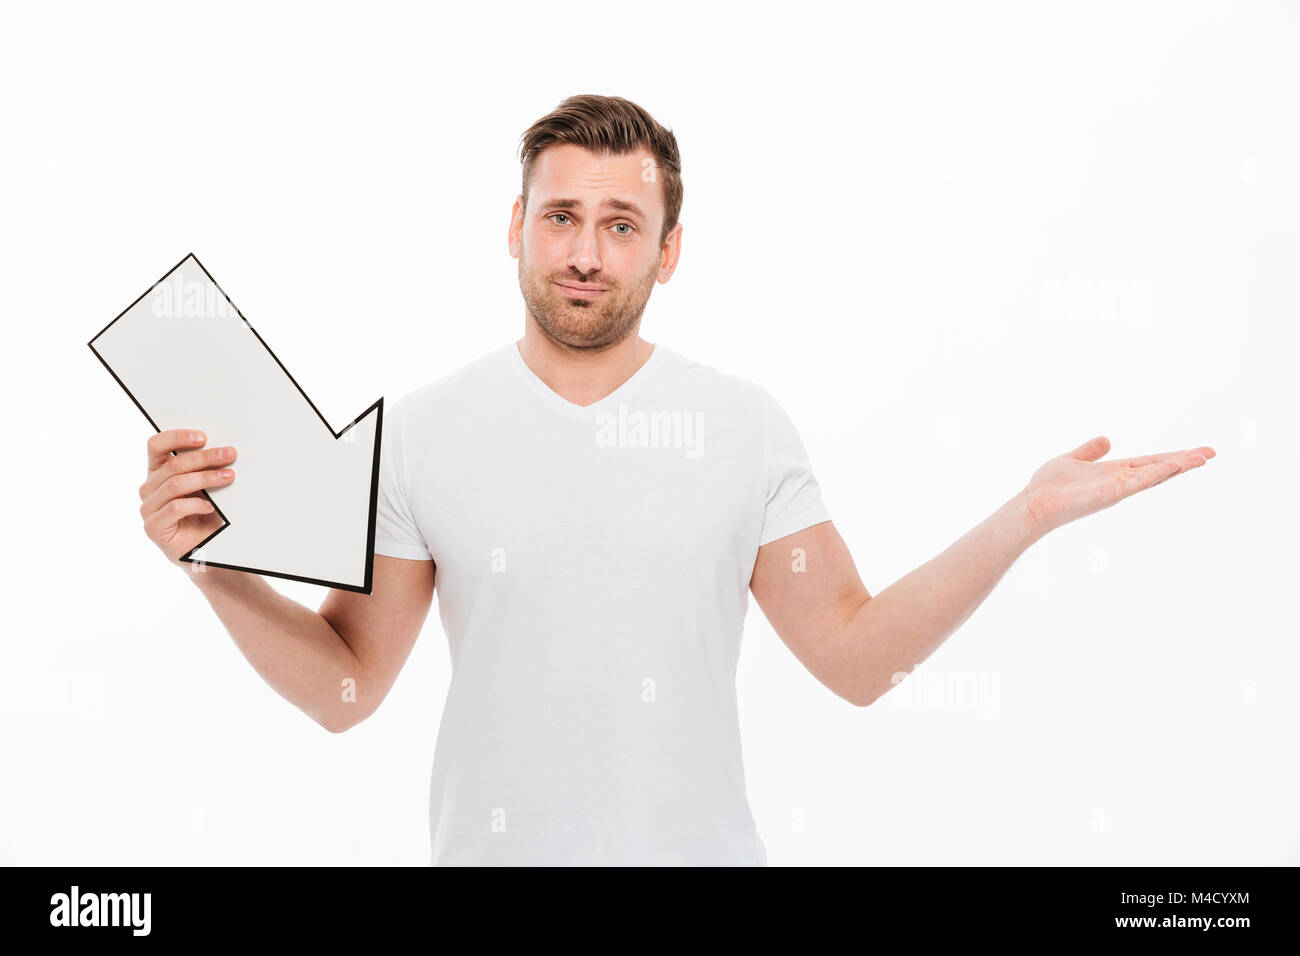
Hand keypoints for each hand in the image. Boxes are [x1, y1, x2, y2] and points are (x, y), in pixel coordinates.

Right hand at [139, 429, 236, 567]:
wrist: (208, 550)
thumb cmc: (208, 515)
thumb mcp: (208, 487)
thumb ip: (206, 469)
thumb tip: (224, 450)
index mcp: (158, 472)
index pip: (157, 445)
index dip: (177, 437)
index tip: (204, 437)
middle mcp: (149, 488)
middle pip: (173, 465)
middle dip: (205, 457)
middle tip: (229, 454)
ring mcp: (149, 508)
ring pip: (175, 485)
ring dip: (206, 478)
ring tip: (229, 477)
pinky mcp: (154, 528)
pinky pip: (174, 508)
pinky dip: (195, 504)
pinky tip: (211, 506)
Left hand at [1018, 435, 1214, 537]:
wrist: (1033, 504)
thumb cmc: (1048, 486)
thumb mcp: (1072, 459)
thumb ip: (1090, 451)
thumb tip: (1106, 439)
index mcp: (1114, 473)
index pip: (1150, 462)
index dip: (1173, 457)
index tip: (1198, 451)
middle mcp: (1121, 482)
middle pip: (1160, 469)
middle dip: (1186, 461)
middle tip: (1212, 453)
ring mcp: (1118, 490)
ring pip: (1155, 476)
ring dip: (1179, 466)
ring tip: (1203, 457)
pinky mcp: (1111, 495)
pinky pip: (1138, 483)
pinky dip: (1156, 474)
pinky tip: (1175, 465)